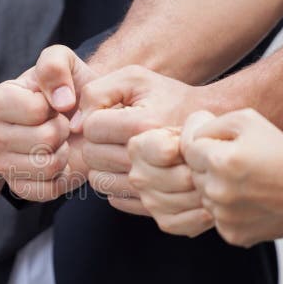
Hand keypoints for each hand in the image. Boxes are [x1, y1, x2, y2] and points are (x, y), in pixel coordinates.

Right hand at [0, 46, 97, 200]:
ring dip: (64, 153)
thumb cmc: (70, 89)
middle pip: (44, 139)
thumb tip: (60, 101)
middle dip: (63, 130)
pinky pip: (48, 189)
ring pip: (47, 165)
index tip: (52, 103)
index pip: (35, 110)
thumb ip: (56, 65)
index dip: (55, 106)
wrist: (81, 117)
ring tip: (59, 142)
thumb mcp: (66, 62)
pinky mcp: (18, 188)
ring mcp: (2, 164)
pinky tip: (59, 163)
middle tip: (60, 124)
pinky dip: (63, 177)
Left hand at [74, 65, 213, 213]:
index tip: (114, 114)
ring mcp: (151, 186)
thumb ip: (96, 92)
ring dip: (104, 164)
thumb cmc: (169, 98)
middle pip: (91, 156)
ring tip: (123, 149)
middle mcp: (147, 160)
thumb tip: (76, 125)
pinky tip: (132, 167)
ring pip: (98, 179)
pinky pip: (113, 197)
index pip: (91, 128)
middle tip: (117, 132)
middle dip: (97, 142)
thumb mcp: (134, 78)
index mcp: (143, 125)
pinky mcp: (152, 205)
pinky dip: (117, 183)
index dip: (96, 118)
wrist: (206, 130)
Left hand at [183, 108, 282, 246]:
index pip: (189, 150)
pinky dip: (229, 210)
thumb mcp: (248, 121)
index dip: (206, 146)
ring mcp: (224, 216)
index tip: (224, 148)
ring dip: (218, 190)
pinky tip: (251, 201)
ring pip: (204, 198)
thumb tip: (191, 137)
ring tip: (246, 183)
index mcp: (221, 161)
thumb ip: (211, 124)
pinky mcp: (232, 234)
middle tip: (238, 166)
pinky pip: (217, 218)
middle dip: (209, 168)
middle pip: (193, 175)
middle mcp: (219, 191)